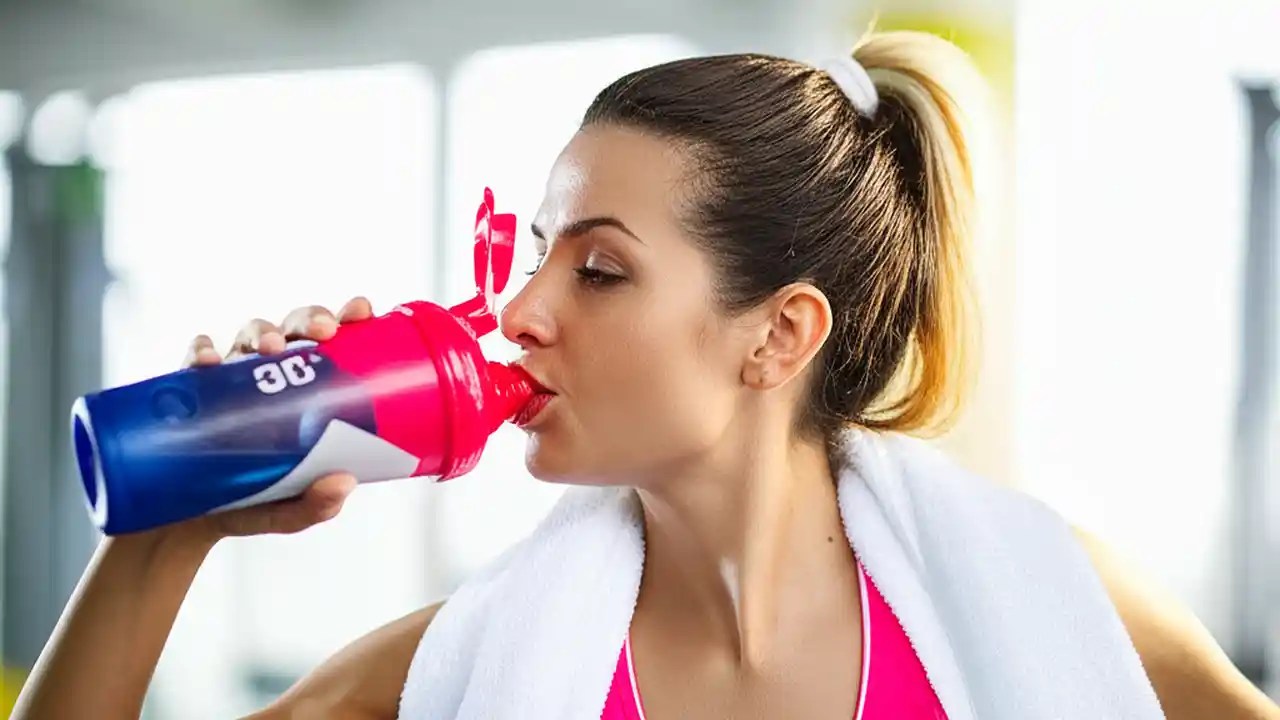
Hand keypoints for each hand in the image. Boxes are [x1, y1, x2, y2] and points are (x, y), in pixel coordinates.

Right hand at [178, 296, 375, 539]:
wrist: (183, 524)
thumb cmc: (249, 504)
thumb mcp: (288, 511)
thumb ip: (315, 504)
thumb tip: (343, 484)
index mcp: (305, 391)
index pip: (330, 344)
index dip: (346, 318)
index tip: (361, 310)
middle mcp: (270, 376)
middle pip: (293, 330)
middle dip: (309, 320)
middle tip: (323, 332)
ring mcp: (230, 379)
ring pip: (248, 337)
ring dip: (262, 333)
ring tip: (272, 347)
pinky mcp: (189, 392)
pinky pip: (192, 363)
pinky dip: (200, 353)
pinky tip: (207, 362)